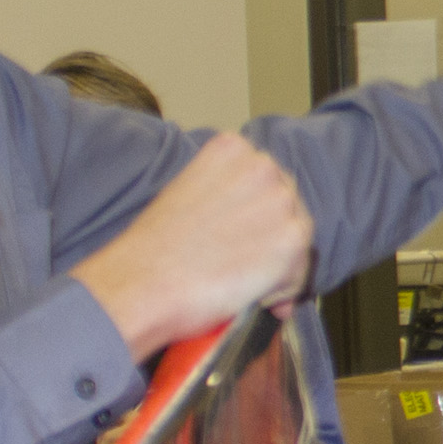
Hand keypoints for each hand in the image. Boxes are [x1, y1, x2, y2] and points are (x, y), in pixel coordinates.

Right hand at [73, 131, 313, 361]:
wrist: (142, 282)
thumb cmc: (153, 249)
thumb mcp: (186, 194)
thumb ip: (226, 197)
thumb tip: (253, 227)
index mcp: (232, 148)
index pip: (266, 182)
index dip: (257, 216)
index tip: (243, 236)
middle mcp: (262, 166)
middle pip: (287, 208)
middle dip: (271, 239)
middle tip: (242, 267)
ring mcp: (280, 200)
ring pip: (296, 240)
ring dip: (277, 268)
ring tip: (240, 284)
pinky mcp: (291, 239)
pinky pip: (299, 271)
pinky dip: (280, 291)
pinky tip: (248, 295)